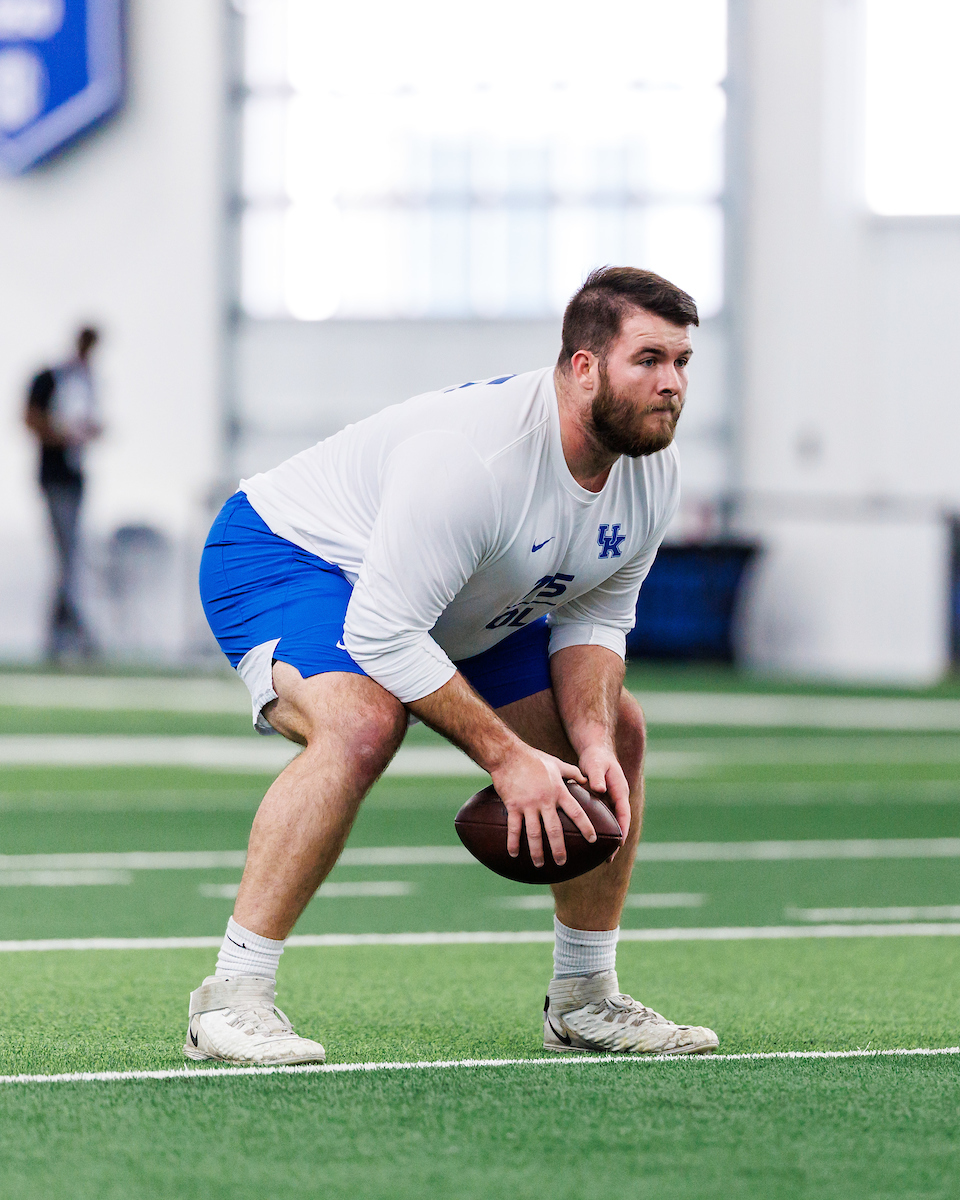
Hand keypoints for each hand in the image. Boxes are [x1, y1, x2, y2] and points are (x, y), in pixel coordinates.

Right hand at [489, 747, 592, 868]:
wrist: (508, 755)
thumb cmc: (533, 758)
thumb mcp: (556, 763)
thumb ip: (572, 772)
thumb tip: (586, 779)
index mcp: (558, 790)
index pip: (576, 812)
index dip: (586, 827)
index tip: (593, 840)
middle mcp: (545, 800)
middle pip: (554, 829)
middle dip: (559, 848)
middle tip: (562, 863)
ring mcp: (528, 805)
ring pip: (534, 833)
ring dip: (537, 851)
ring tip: (539, 864)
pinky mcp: (513, 806)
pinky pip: (513, 828)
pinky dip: (513, 842)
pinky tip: (513, 854)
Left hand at [578, 742, 630, 856]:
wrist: (595, 751)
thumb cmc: (596, 757)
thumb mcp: (596, 764)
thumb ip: (597, 776)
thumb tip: (600, 789)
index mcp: (620, 791)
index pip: (624, 814)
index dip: (622, 829)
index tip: (619, 844)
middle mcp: (618, 799)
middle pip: (619, 824)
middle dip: (615, 842)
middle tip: (608, 860)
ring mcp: (611, 802)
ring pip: (611, 824)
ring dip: (607, 839)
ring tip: (598, 858)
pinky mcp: (603, 803)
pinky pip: (602, 820)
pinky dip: (598, 831)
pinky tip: (587, 842)